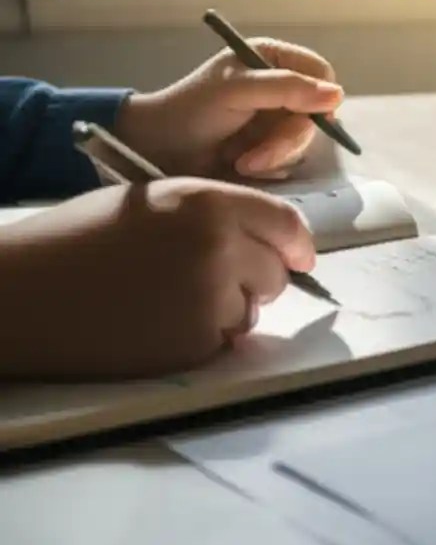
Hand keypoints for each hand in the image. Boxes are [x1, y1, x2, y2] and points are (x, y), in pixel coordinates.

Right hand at [0, 179, 315, 378]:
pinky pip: (222, 342)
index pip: (285, 223)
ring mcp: (210, 296)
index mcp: (208, 202)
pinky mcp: (195, 342)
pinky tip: (153, 323)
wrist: (23, 292)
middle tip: (205, 281)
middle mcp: (219, 246)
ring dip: (225, 310)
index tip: (300, 257)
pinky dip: (200, 338)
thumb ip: (212, 215)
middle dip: (253, 280)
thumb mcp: (151, 202)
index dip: (297, 244)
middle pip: (275, 273)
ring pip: (250, 310)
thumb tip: (265, 241)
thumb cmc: (77, 241)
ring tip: (163, 299)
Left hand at [114, 39, 343, 180]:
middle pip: (317, 113)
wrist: (158, 149)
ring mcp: (276, 119)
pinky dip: (270, 166)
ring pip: (305, 140)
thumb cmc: (192, 109)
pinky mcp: (271, 147)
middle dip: (288, 138)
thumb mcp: (238, 90)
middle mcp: (281, 86)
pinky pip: (292, 158)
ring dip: (275, 155)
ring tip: (243, 161)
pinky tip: (243, 164)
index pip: (321, 74)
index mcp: (273, 59)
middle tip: (258, 153)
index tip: (304, 117)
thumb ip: (287, 89)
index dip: (319, 98)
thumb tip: (337, 96)